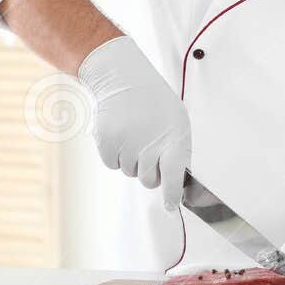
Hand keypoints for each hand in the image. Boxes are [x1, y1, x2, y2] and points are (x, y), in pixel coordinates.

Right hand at [77, 36, 189, 210]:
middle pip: (149, 181)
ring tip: (134, 133)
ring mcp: (128, 144)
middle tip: (149, 148)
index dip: (172, 195)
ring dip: (132, 160)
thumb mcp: (176, 121)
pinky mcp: (108, 142)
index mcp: (174, 138)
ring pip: (130, 172)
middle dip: (150, 171)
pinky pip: (112, 165)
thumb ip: (177, 151)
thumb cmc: (153, 101)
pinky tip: (120, 133)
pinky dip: (115, 154)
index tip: (171, 206)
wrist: (122, 78)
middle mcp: (151, 144)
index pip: (174, 177)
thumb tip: (174, 181)